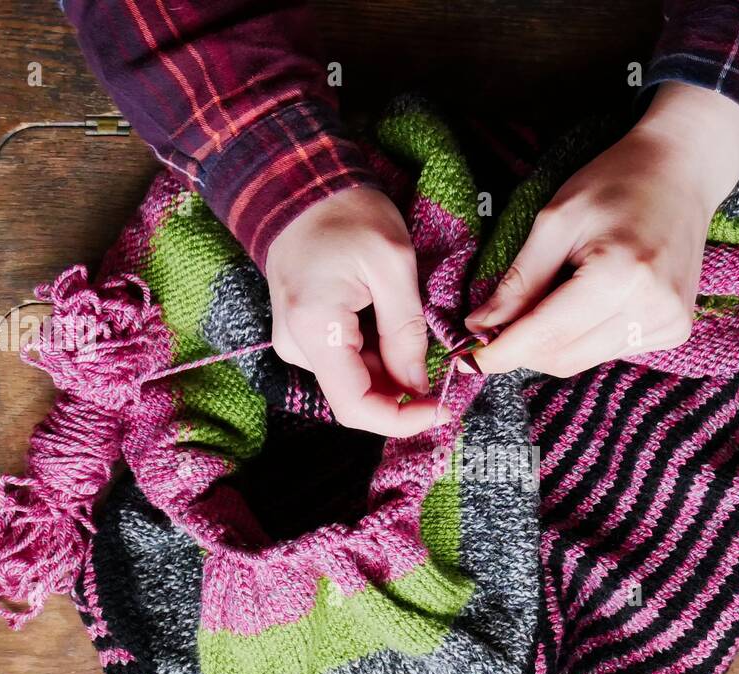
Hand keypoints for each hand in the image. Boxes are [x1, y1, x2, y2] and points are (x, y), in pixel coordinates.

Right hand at [264, 187, 445, 435]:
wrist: (303, 188)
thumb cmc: (348, 215)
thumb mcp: (393, 265)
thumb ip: (406, 331)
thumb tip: (417, 386)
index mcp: (314, 329)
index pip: (355, 407)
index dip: (401, 420)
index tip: (441, 410)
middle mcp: (297, 345)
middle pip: (358, 395)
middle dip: (403, 389)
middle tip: (442, 362)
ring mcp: (297, 342)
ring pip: (356, 379)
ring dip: (392, 365)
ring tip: (407, 316)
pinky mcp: (305, 335)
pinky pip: (347, 360)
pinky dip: (378, 352)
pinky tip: (388, 316)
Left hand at [466, 83, 738, 376]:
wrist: (681, 172)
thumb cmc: (615, 183)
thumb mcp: (555, 221)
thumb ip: (519, 279)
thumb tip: (481, 326)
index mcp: (621, 275)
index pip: (547, 334)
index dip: (502, 350)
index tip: (468, 357)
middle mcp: (651, 308)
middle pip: (563, 357)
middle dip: (522, 347)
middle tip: (496, 324)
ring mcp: (668, 323)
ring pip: (582, 360)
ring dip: (551, 342)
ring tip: (551, 296)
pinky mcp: (674, 330)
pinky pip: (608, 351)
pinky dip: (582, 336)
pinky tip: (587, 300)